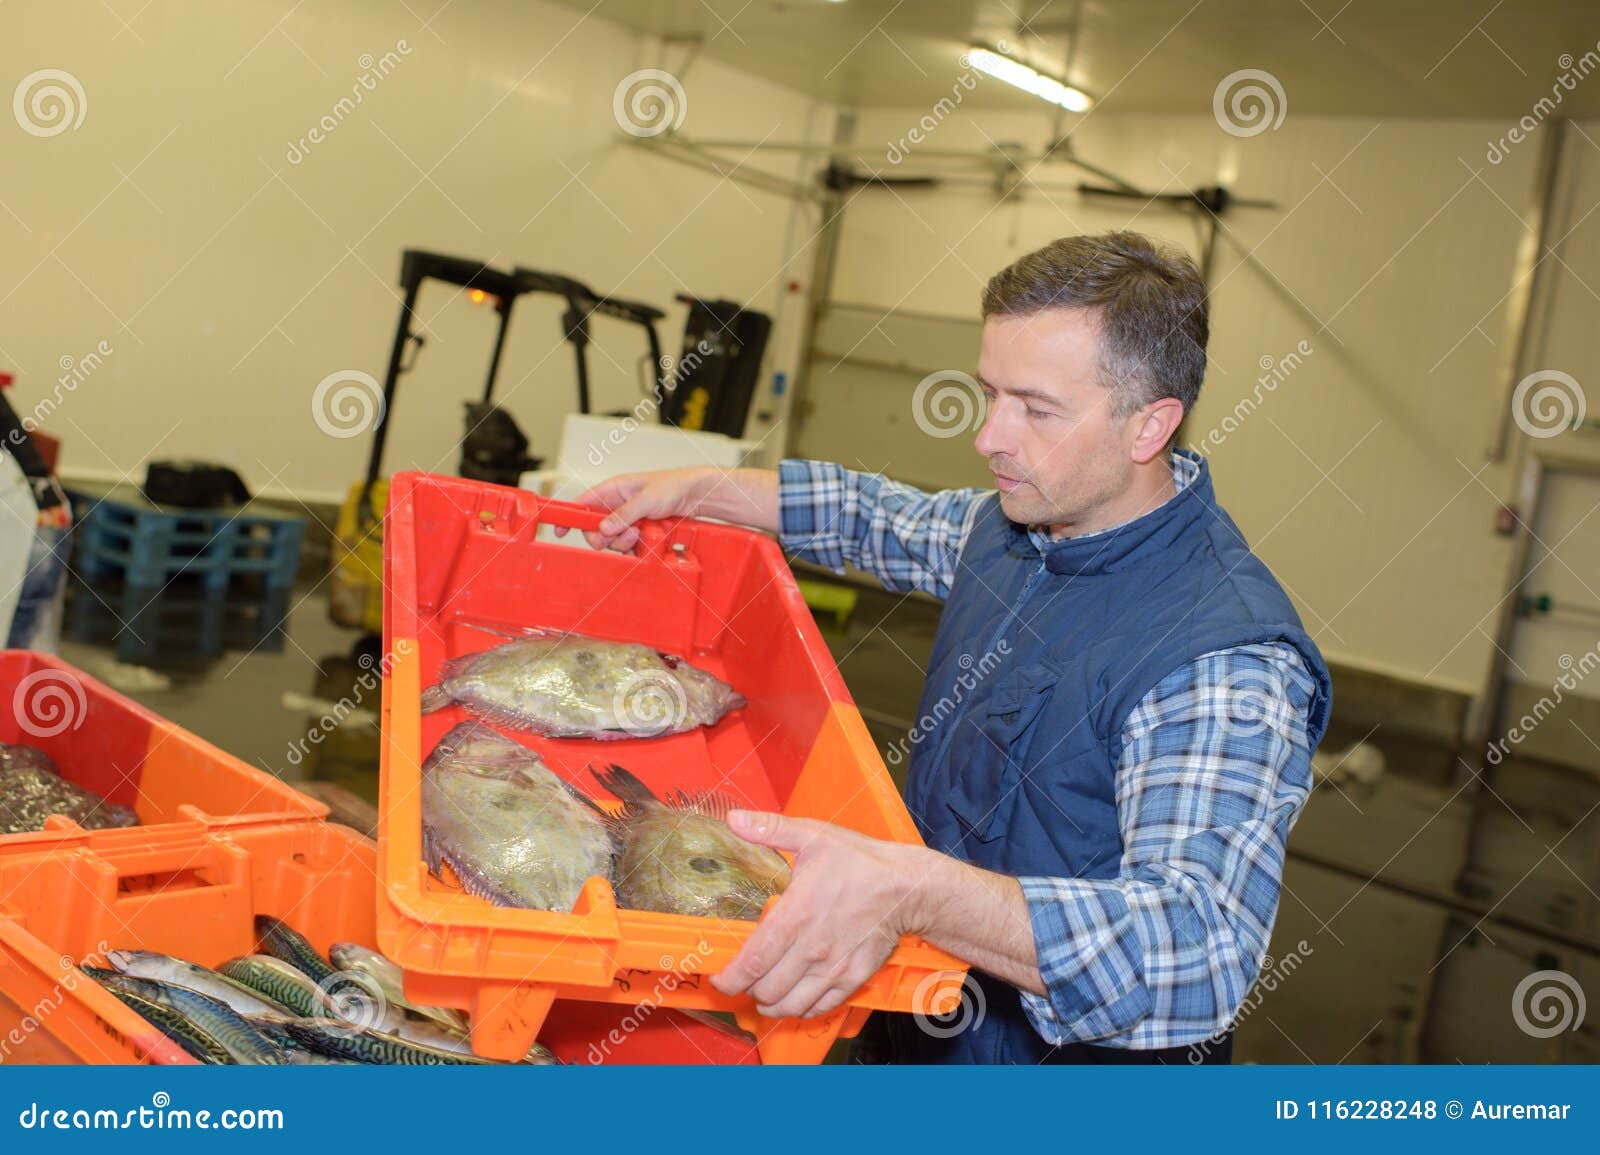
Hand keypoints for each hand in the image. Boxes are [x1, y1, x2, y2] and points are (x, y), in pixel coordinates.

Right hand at [555, 468, 709, 551]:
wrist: (696, 496)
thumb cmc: (672, 486)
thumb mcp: (647, 499)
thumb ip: (624, 514)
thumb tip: (603, 528)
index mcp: (612, 489)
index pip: (582, 503)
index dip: (569, 517)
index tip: (559, 531)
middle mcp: (616, 506)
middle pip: (594, 530)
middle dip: (606, 536)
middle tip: (624, 532)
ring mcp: (626, 520)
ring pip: (611, 541)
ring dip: (624, 541)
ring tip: (642, 531)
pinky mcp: (637, 532)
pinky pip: (626, 547)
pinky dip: (634, 546)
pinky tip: (647, 537)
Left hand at [711, 810, 931, 1019]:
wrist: (907, 887)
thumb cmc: (859, 861)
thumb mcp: (813, 835)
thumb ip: (770, 829)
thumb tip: (733, 819)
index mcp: (796, 915)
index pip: (753, 962)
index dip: (730, 978)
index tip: (719, 978)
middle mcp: (812, 948)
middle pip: (766, 990)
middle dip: (747, 989)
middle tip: (743, 979)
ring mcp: (833, 968)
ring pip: (789, 1005)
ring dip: (770, 1004)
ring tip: (763, 993)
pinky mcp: (852, 979)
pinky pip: (818, 1008)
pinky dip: (800, 1009)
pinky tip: (793, 997)